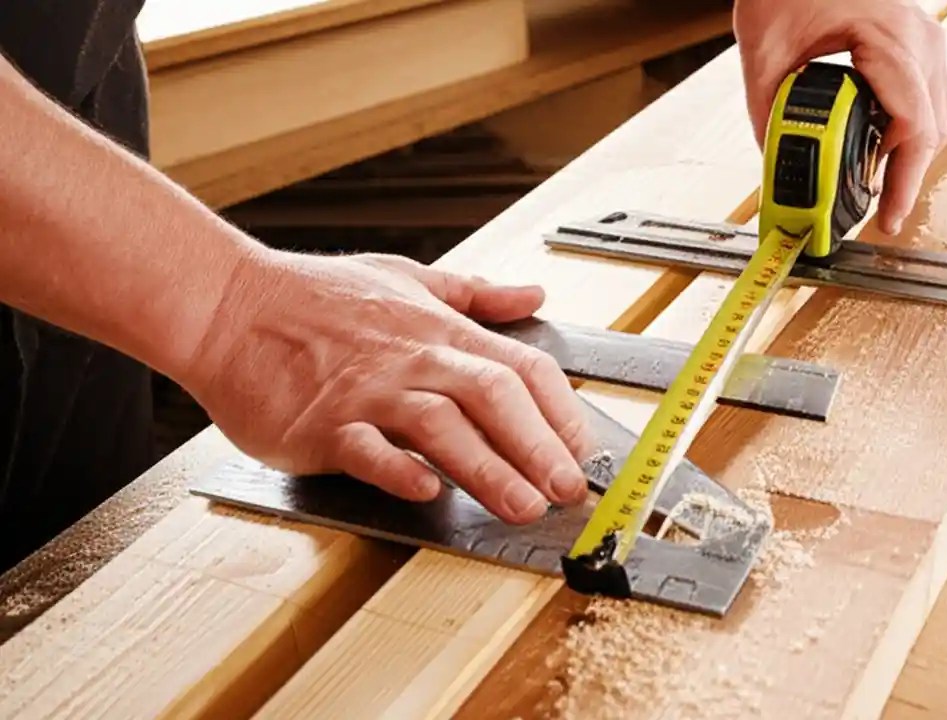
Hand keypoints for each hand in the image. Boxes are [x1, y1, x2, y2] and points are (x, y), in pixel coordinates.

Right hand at [182, 249, 593, 524]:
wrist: (227, 306)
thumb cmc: (315, 297)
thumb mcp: (407, 278)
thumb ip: (474, 294)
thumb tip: (532, 292)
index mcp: (439, 331)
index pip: (521, 367)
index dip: (560, 410)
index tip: (583, 449)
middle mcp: (414, 360)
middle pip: (492, 397)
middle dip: (538, 445)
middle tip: (568, 490)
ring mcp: (369, 393)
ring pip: (440, 426)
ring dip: (488, 467)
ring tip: (522, 506)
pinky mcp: (322, 424)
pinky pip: (366, 449)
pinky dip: (397, 468)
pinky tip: (425, 489)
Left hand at [733, 0, 946, 234]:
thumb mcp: (765, 52)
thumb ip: (767, 112)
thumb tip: (775, 165)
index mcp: (891, 38)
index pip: (914, 125)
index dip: (903, 180)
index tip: (886, 215)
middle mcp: (922, 40)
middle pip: (936, 129)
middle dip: (907, 176)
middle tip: (878, 213)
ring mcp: (927, 42)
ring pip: (942, 117)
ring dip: (912, 155)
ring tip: (877, 187)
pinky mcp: (920, 47)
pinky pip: (932, 100)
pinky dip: (912, 131)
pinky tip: (881, 150)